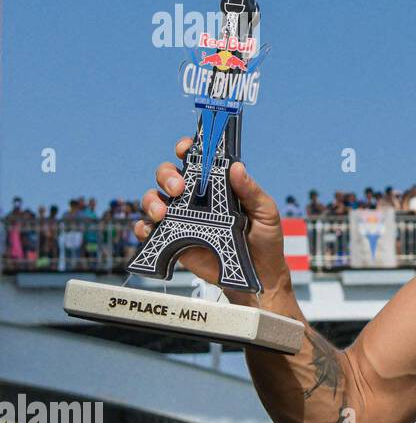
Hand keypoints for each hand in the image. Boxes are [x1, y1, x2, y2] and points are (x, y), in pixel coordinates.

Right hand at [136, 135, 288, 291]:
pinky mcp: (174, 240)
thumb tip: (237, 167)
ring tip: (163, 214)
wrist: (258, 273)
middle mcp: (196, 199)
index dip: (186, 149)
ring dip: (152, 201)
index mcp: (217, 186)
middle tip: (178, 189)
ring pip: (154, 200)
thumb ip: (251, 191)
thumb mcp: (265, 213)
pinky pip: (150, 230)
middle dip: (167, 176)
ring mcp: (183, 218)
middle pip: (168, 176)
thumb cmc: (264, 240)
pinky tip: (152, 229)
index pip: (196, 161)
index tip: (185, 149)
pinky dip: (144, 227)